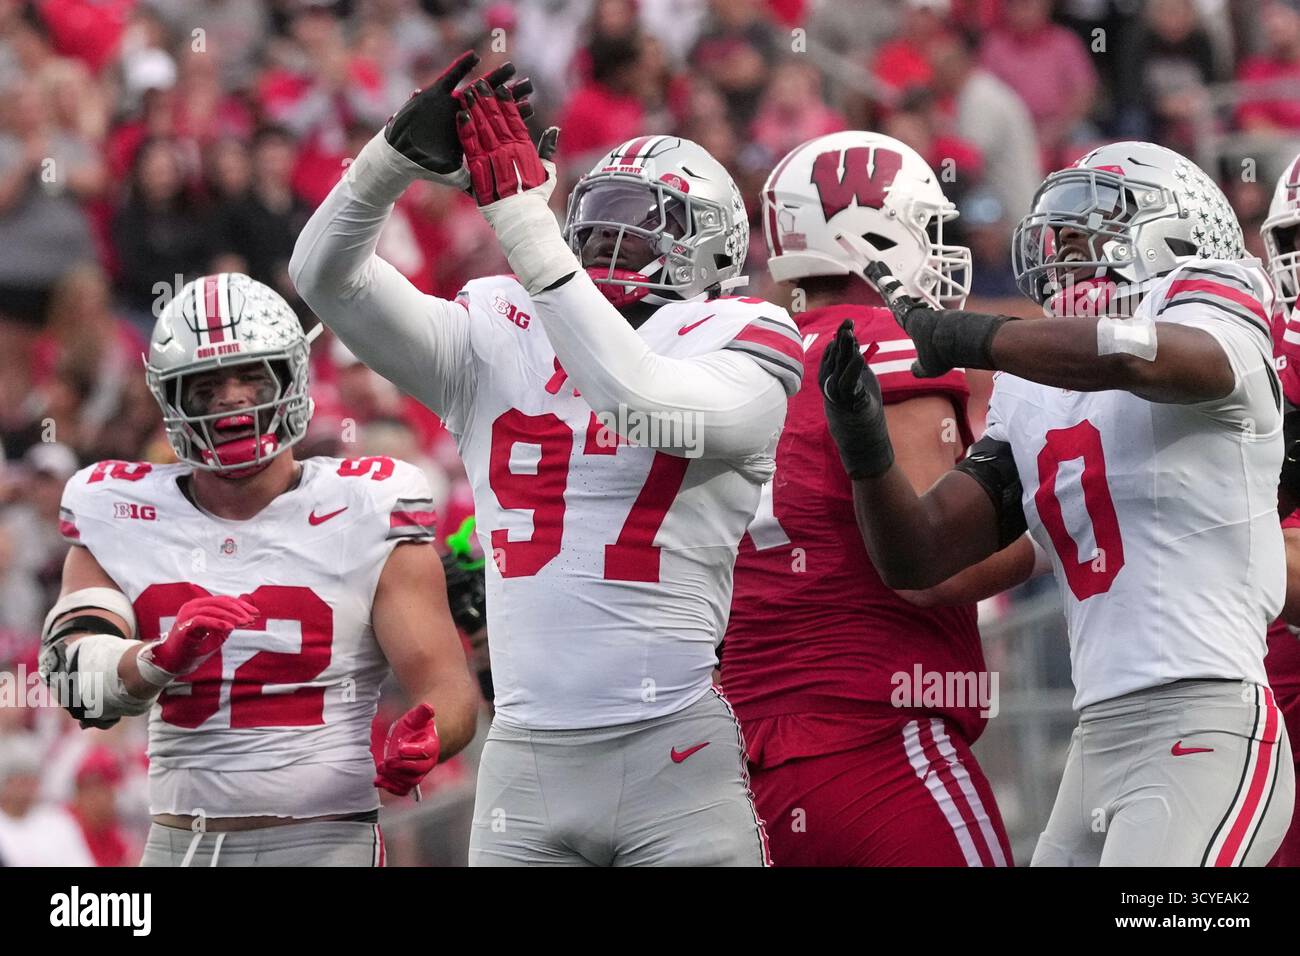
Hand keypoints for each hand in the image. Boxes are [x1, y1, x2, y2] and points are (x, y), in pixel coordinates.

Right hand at [139, 595, 258, 681]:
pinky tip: (231, 628)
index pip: (224, 600)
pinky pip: (202, 620)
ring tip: (245, 623)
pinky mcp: (183, 626)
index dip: (241, 606)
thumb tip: (246, 615)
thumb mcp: (216, 635)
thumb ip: (228, 624)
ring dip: (232, 617)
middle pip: (220, 603)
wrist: (173, 662)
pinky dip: (218, 623)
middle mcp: (193, 606)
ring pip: (213, 610)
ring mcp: (187, 615)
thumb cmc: (194, 649)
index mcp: (200, 605)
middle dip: (239, 610)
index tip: (256, 614)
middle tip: (253, 619)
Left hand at [374, 702, 440, 796]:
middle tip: (388, 761)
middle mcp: (427, 763)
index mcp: (431, 746)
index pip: (425, 752)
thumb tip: (428, 707)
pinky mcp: (407, 781)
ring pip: (409, 782)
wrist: (414, 740)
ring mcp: (417, 774)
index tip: (400, 749)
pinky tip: (378, 781)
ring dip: (394, 778)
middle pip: (417, 770)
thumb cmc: (416, 728)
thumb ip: (422, 713)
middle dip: (401, 767)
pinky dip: (390, 787)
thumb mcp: (416, 718)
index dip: (413, 752)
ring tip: (381, 769)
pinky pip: (401, 789)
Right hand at [385, 51, 533, 181]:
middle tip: (528, 83)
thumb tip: (491, 195)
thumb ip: (473, 181)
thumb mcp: (455, 176)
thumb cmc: (426, 167)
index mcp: (471, 133)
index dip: (513, 114)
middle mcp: (464, 115)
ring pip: (477, 87)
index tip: (530, 106)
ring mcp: (452, 104)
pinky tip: (474, 57)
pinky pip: (450, 77)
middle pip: (493, 102)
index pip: (496, 122)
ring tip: (511, 67)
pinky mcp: (436, 95)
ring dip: (493, 77)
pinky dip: (461, 67)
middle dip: (511, 93)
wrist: (401, 157)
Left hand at [456, 76, 558, 204]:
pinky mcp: (481, 170)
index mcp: (525, 149)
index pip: (515, 120)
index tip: (502, 88)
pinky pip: (471, 146)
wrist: (523, 219)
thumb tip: (554, 129)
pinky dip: (466, 129)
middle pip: (496, 120)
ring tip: (468, 93)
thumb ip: (548, 149)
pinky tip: (460, 115)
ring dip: (474, 109)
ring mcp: (494, 160)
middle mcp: (510, 151)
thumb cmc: (536, 198)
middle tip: (479, 84)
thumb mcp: (548, 172)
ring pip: (482, 128)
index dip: (508, 103)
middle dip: (487, 100)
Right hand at [818, 320, 893, 478]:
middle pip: (834, 360)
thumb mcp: (857, 391)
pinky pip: (848, 384)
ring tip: (849, 333)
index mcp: (832, 385)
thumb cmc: (861, 421)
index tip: (846, 326)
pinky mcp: (848, 406)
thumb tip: (854, 354)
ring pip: (837, 370)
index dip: (839, 341)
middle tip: (847, 322)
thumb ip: (854, 373)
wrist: (863, 449)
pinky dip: (852, 370)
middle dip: (841, 340)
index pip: (832, 358)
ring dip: (843, 351)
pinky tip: (857, 356)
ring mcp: (837, 398)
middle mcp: (831, 390)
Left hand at [831, 232, 956, 376]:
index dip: (893, 299)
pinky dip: (881, 276)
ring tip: (870, 263)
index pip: (900, 307)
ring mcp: (908, 304)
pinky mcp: (905, 301)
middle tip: (874, 268)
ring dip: (880, 274)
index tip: (889, 293)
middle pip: (893, 292)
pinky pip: (889, 286)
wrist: (948, 342)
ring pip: (890, 286)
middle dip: (884, 280)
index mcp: (914, 322)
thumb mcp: (929, 366)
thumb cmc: (943, 353)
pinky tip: (872, 266)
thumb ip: (920, 367)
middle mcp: (910, 310)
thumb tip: (914, 371)